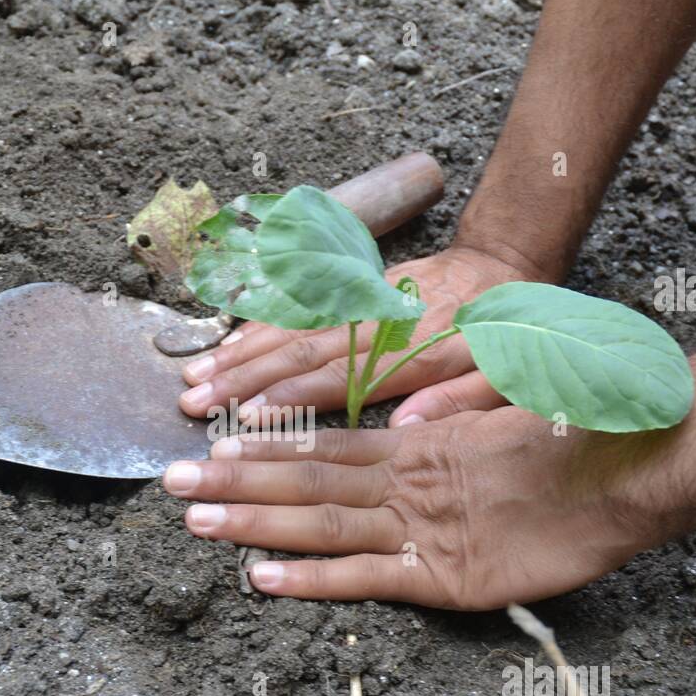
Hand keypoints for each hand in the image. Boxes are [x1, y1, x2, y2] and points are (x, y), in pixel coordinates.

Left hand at [161, 409, 657, 609]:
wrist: (625, 472)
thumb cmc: (575, 442)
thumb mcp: (505, 419)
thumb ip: (453, 423)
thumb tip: (413, 424)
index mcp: (419, 445)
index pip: (327, 445)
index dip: (268, 446)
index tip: (216, 444)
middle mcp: (405, 481)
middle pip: (305, 477)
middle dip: (236, 479)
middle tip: (171, 480)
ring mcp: (418, 527)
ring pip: (319, 520)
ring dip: (252, 519)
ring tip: (195, 517)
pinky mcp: (440, 576)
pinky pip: (362, 576)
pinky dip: (309, 576)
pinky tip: (259, 577)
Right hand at [176, 246, 534, 427]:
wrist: (497, 267)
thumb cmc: (500, 340)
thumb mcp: (501, 378)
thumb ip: (456, 402)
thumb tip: (404, 429)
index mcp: (411, 353)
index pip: (340, 377)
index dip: (292, 398)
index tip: (248, 418)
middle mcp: (374, 325)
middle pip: (298, 351)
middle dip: (243, 378)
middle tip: (194, 401)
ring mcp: (355, 303)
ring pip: (288, 327)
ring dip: (238, 353)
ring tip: (193, 375)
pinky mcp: (347, 288)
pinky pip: (294, 308)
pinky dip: (257, 326)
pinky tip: (224, 344)